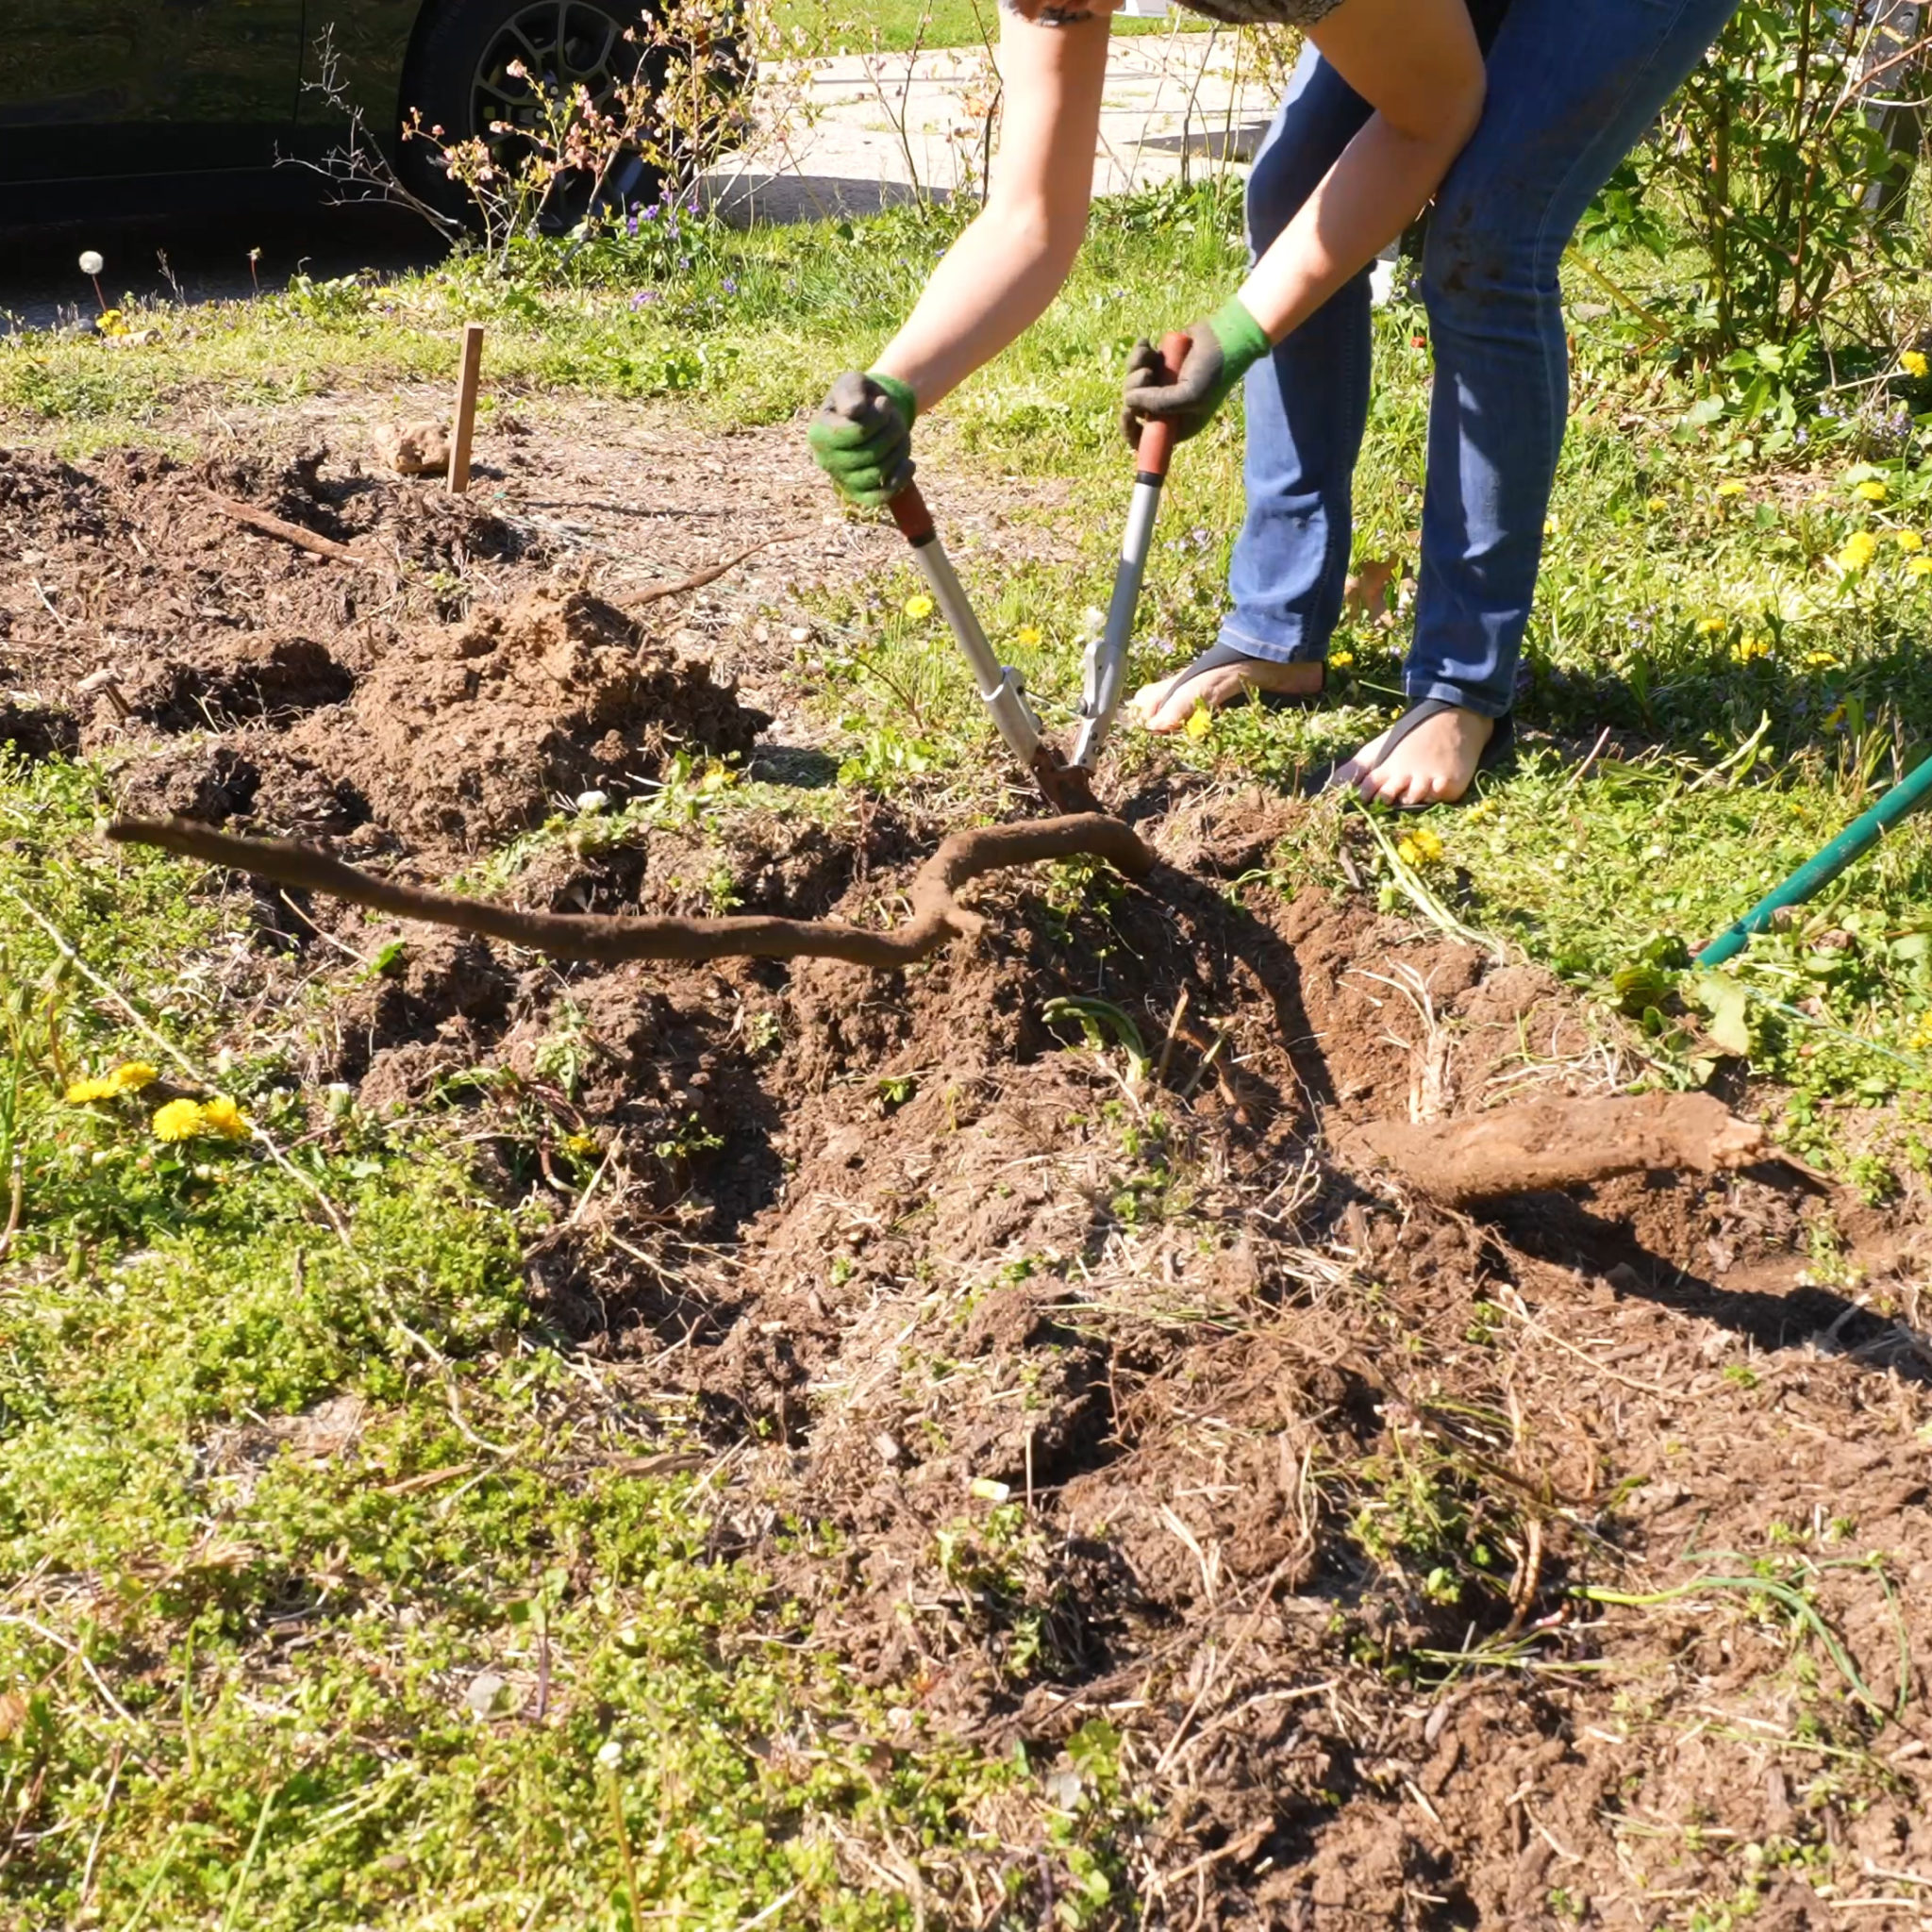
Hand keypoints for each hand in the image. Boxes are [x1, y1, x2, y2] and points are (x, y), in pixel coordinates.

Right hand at [807, 370, 916, 507]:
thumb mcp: (853, 382)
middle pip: (869, 454)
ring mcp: (842, 480)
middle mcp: (825, 460)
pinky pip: (880, 497)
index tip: (884, 403)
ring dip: (898, 450)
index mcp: (819, 433)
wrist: (873, 415)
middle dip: (891, 431)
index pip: (853, 433)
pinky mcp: (859, 493)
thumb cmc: (861, 397)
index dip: (876, 418)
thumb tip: (854, 412)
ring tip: (900, 434)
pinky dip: (899, 480)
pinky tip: (908, 462)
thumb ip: (850, 390)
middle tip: (894, 418)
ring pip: (878, 473)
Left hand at [1120, 296, 1270, 447]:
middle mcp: (1166, 408)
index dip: (1129, 429)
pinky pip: (1136, 363)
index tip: (1127, 411)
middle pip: (1133, 407)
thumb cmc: (1213, 372)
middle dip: (1133, 390)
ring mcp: (1161, 386)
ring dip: (1134, 367)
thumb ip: (1158, 404)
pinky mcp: (1159, 364)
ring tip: (1149, 354)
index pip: (1143, 439)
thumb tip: (1128, 401)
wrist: (1225, 337)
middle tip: (1147, 374)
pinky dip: (1138, 352)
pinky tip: (1146, 342)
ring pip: (1132, 383)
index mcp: (1175, 424)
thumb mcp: (1190, 395)